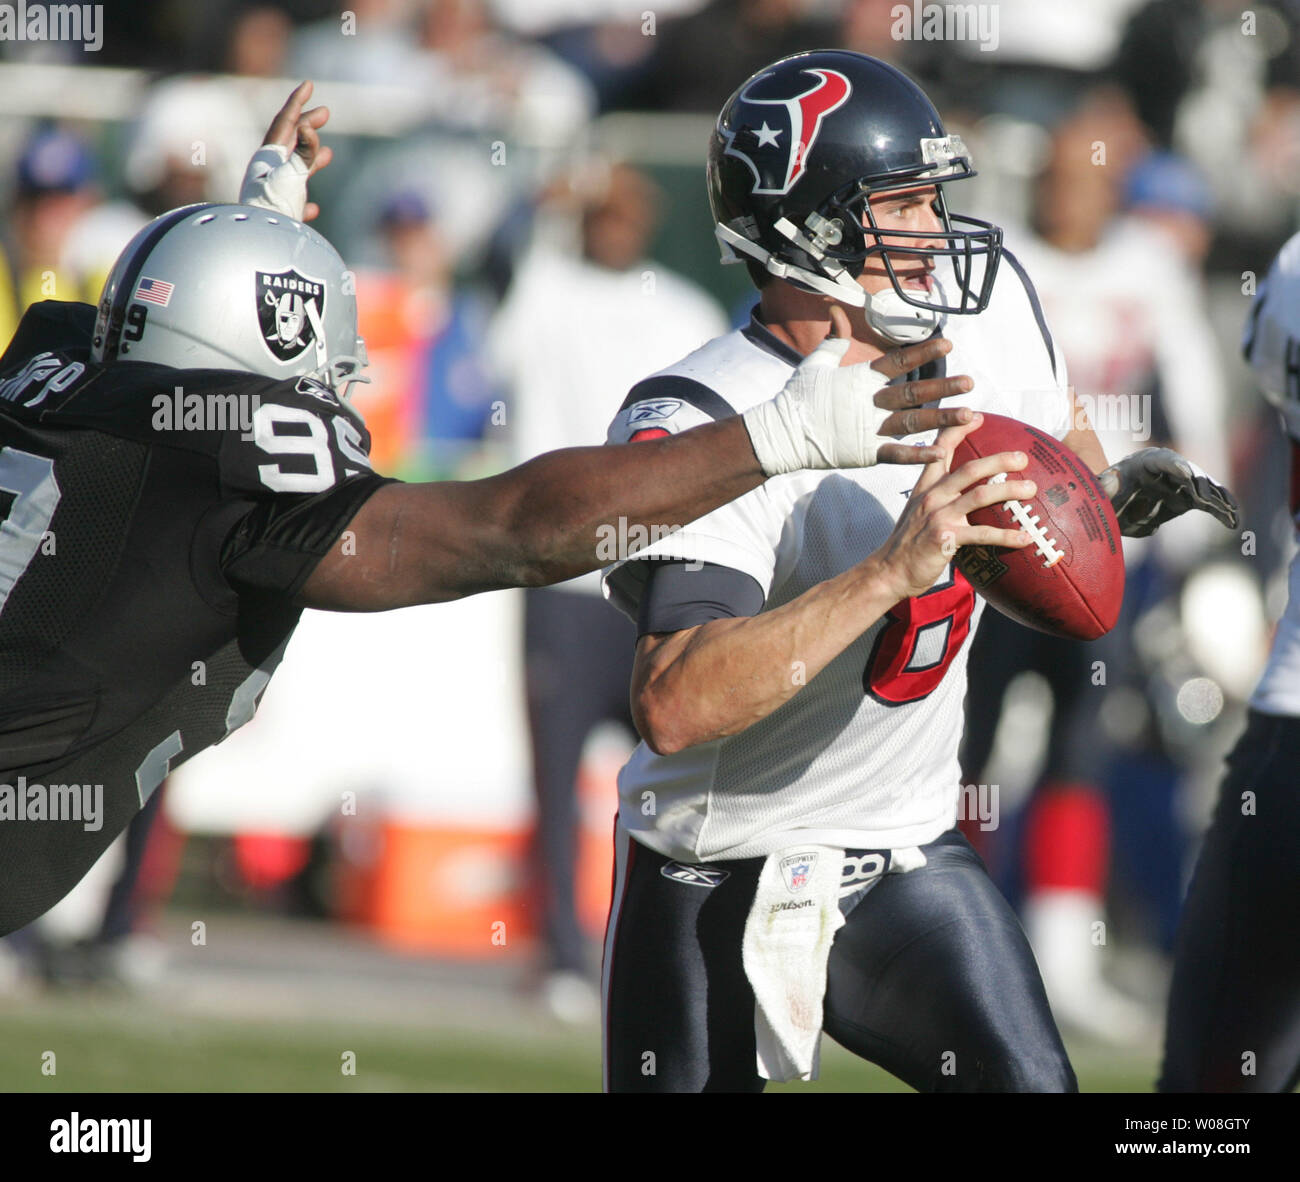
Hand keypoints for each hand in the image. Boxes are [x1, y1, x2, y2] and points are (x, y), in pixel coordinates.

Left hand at [239, 81, 332, 221]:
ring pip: (295, 172)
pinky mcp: (280, 218)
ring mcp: (274, 194)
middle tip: (326, 113)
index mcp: (268, 158)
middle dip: (308, 126)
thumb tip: (309, 128)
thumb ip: (303, 153)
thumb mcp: (291, 175)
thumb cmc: (273, 208)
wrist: (259, 245)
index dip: (297, 102)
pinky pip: (295, 205)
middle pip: (291, 142)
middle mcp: (268, 173)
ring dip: (311, 161)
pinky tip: (314, 207)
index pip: (285, 122)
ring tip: (329, 154)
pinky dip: (306, 202)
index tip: (309, 85)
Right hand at [741, 308, 979, 474]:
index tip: (948, 342)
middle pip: (914, 392)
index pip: (899, 361)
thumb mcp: (816, 362)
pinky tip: (941, 451)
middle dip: (944, 387)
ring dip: (943, 418)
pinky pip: (897, 454)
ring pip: (914, 422)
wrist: (782, 433)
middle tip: (971, 382)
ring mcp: (869, 428)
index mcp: (861, 379)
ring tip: (970, 415)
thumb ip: (834, 338)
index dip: (924, 352)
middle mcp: (871, 402)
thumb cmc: (797, 396)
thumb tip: (836, 311)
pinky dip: (918, 454)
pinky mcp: (865, 453)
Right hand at [874, 416, 1035, 600]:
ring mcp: (938, 516)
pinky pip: (983, 533)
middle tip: (1023, 457)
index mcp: (925, 487)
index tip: (977, 416)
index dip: (958, 430)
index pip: (940, 450)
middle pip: (969, 469)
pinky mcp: (946, 538)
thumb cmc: (907, 545)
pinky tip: (1026, 538)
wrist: (889, 571)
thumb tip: (964, 494)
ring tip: (1031, 490)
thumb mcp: (917, 512)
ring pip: (980, 495)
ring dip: (1009, 490)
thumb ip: (938, 498)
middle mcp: (931, 497)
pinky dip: (1007, 536)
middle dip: (999, 459)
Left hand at [1097, 448, 1239, 537]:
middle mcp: (1168, 469)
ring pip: (1205, 488)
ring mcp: (1180, 484)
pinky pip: (1208, 504)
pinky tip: (1233, 522)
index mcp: (1145, 461)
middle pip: (1189, 473)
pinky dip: (1221, 511)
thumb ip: (1103, 486)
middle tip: (1207, 501)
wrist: (1112, 507)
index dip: (1175, 466)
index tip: (1186, 474)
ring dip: (1219, 499)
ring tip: (1232, 513)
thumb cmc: (1104, 495)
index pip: (1162, 460)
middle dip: (1200, 485)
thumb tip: (1109, 478)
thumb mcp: (1100, 491)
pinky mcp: (1188, 499)